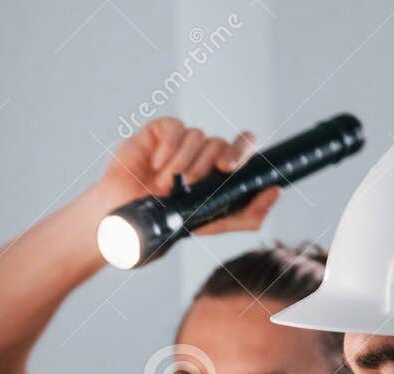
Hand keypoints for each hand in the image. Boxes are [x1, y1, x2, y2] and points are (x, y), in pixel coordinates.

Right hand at [95, 117, 280, 236]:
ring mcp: (181, 143)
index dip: (245, 149)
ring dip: (186, 164)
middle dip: (223, 154)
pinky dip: (169, 148)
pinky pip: (175, 128)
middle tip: (213, 173)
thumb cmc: (160, 225)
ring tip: (168, 187)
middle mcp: (202, 156)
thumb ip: (244, 216)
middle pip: (224, 142)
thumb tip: (275, 192)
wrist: (117, 223)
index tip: (235, 168)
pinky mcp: (159, 132)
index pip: (244, 149)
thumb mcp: (207, 226)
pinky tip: (156, 167)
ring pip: (199, 137)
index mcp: (217, 174)